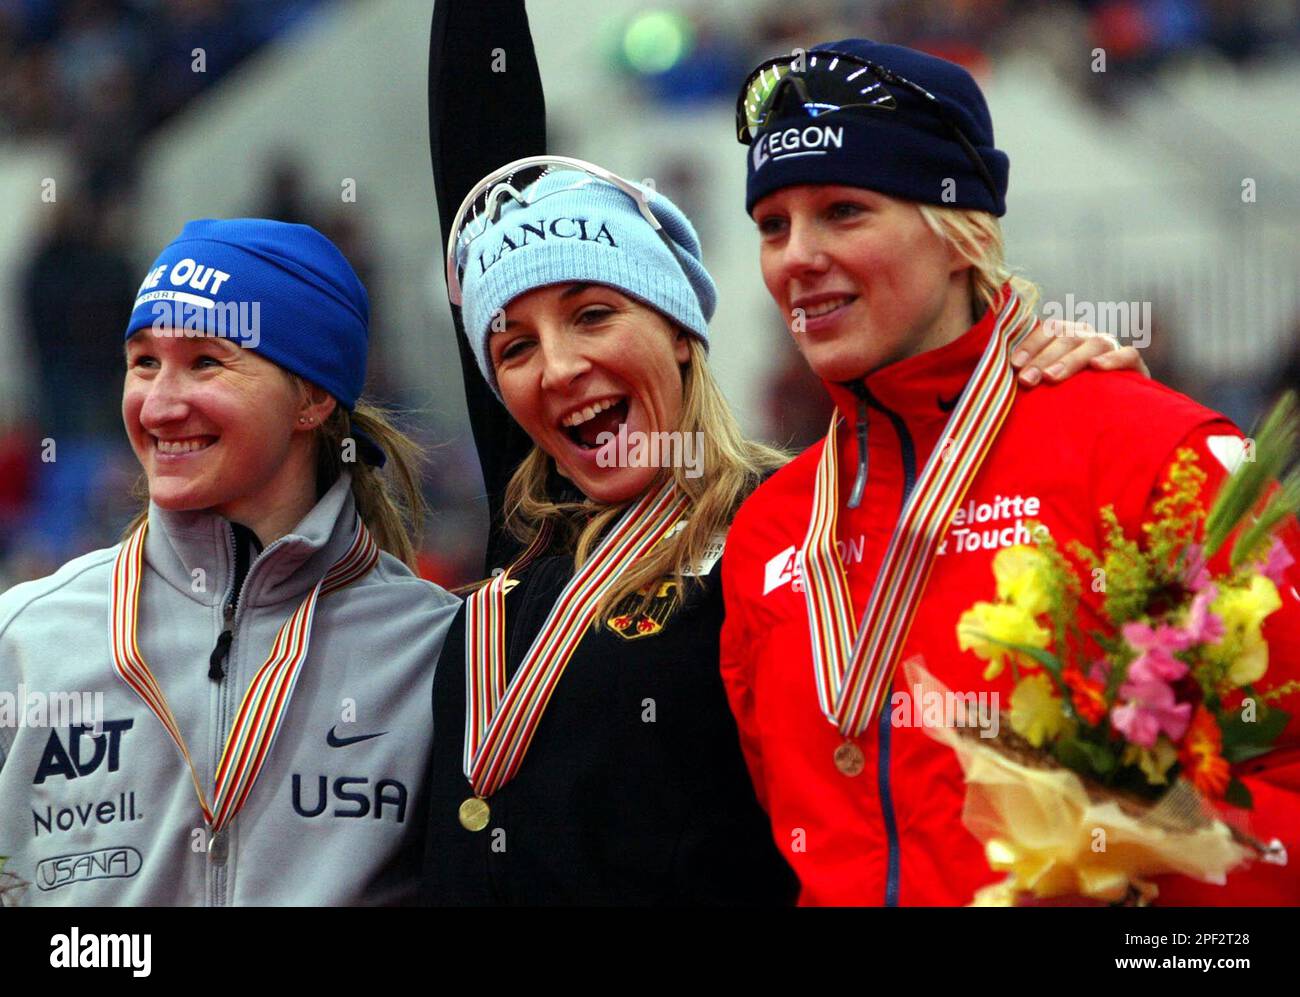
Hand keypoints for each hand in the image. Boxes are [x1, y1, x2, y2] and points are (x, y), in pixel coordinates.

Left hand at [1011, 319, 1149, 387]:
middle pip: (1066, 337)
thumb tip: (998, 381)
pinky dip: (1113, 359)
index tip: (1014, 364)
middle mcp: (1088, 337)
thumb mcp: (1049, 381)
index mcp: (1067, 336)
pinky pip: (1128, 354)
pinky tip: (1097, 367)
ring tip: (1052, 377)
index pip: (1048, 330)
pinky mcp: (1134, 365)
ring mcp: (1112, 348)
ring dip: (1070, 360)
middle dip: (1043, 358)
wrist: (1117, 407)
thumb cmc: (1071, 393)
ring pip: (1093, 343)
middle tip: (1026, 380)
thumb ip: (1030, 374)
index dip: (1030, 344)